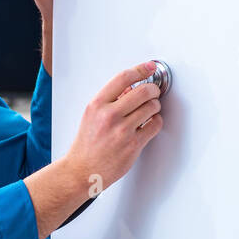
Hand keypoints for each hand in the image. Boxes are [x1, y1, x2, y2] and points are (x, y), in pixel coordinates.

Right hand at [66, 62, 163, 197]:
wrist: (82, 171)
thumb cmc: (86, 145)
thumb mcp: (91, 116)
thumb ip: (110, 101)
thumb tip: (132, 88)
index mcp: (97, 105)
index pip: (124, 78)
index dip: (141, 69)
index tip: (150, 67)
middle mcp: (109, 116)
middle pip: (143, 91)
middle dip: (153, 90)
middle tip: (153, 92)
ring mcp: (122, 131)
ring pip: (152, 107)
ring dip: (155, 107)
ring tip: (149, 111)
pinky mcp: (133, 145)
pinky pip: (155, 125)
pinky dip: (156, 122)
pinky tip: (149, 124)